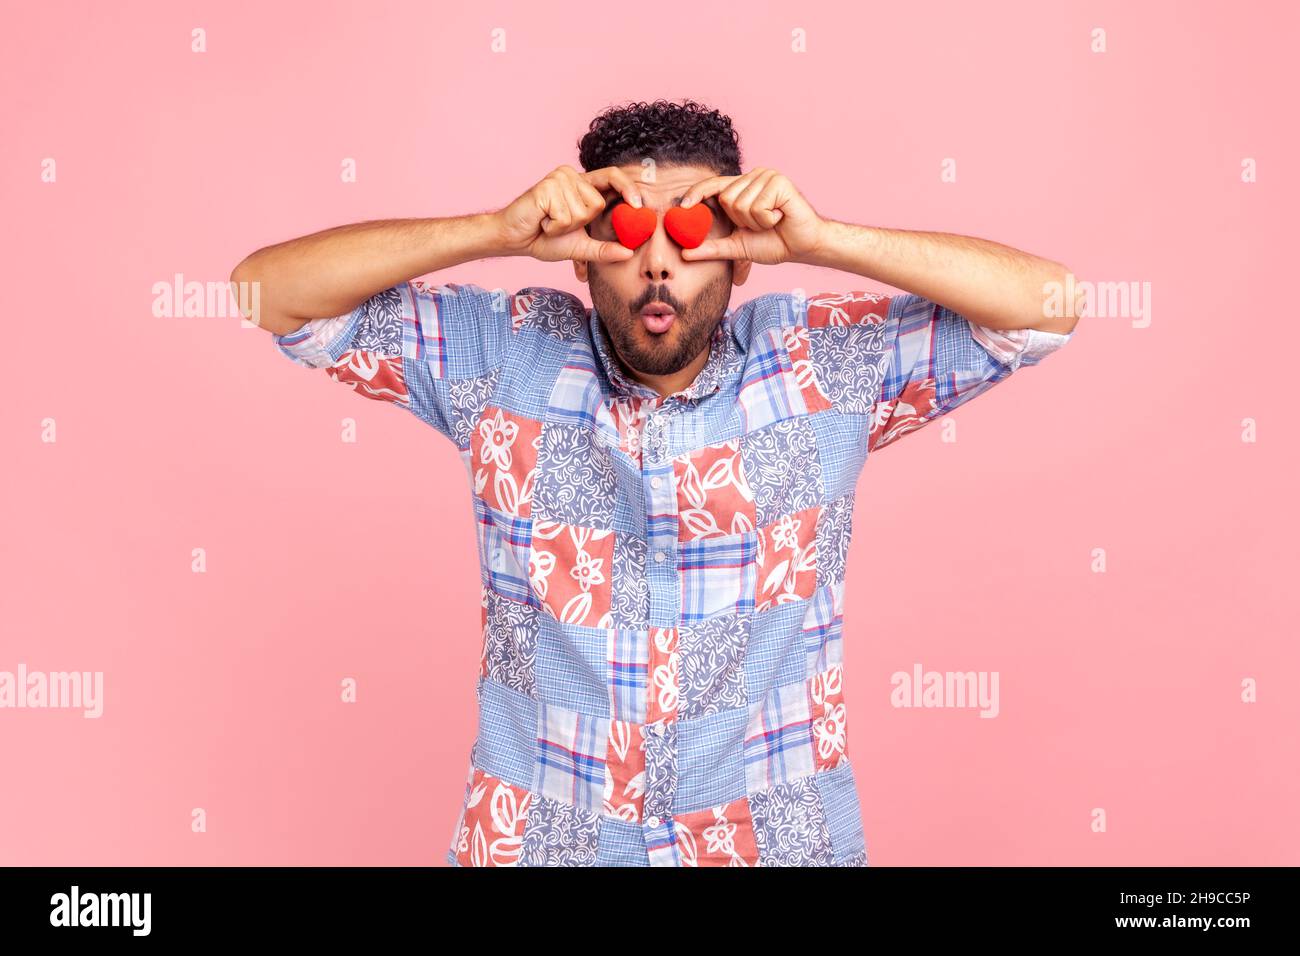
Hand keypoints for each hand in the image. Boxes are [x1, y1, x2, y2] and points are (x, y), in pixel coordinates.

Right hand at [493, 165, 642, 262]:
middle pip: (596, 203)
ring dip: (564, 226)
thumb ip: (605, 250)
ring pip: (581, 211)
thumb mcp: (582, 248)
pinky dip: (554, 226)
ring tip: (549, 222)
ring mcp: (559, 178)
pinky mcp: (546, 186)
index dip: (627, 188)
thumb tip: (629, 254)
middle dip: (580, 223)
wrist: (516, 240)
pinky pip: (564, 215)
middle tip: (560, 224)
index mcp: (584, 186)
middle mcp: (572, 176)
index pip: (613, 177)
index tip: (638, 205)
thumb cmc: (546, 239)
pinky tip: (542, 221)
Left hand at [677, 168, 825, 265]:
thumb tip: (684, 253)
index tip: (682, 207)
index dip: (697, 193)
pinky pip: (759, 206)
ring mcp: (766, 176)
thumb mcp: (737, 246)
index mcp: (741, 187)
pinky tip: (781, 216)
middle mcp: (752, 177)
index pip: (713, 185)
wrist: (803, 247)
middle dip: (742, 221)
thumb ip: (711, 248)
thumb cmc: (774, 243)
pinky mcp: (779, 181)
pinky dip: (768, 219)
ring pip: (741, 204)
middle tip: (762, 224)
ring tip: (773, 221)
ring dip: (757, 222)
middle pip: (726, 199)